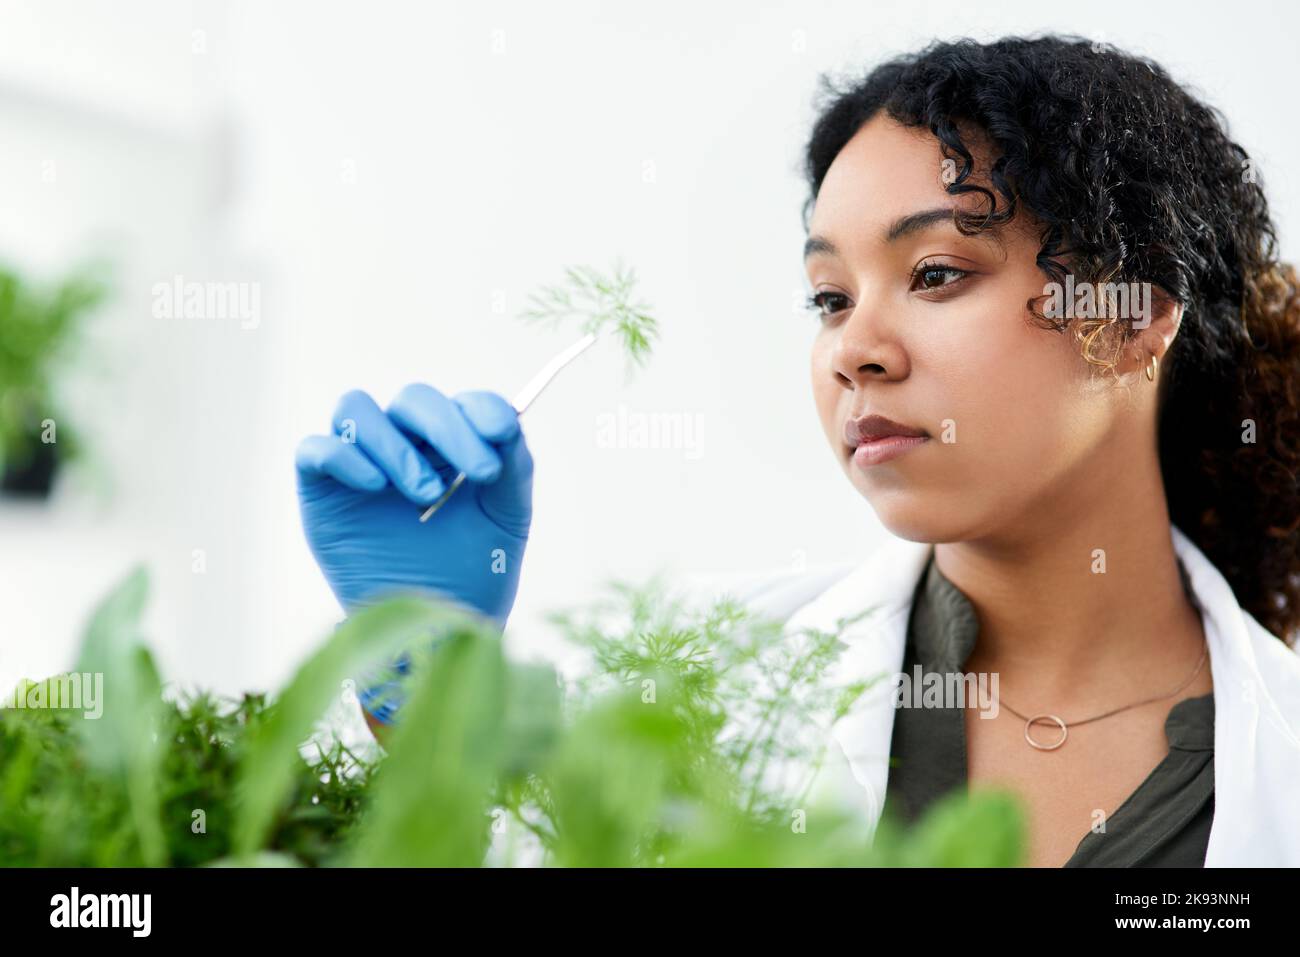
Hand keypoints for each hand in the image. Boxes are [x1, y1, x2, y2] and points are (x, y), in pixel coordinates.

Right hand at [296, 385, 532, 723]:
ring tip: (426, 495)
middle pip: (413, 400)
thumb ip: (513, 467)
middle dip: (449, 428)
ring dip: (396, 445)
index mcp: (448, 450)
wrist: (434, 635)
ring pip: (356, 409)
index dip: (481, 408)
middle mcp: (401, 449)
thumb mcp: (505, 519)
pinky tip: (377, 490)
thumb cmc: (471, 578)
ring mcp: (357, 468)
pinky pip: (315, 449)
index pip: (460, 404)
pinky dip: (345, 457)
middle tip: (480, 472)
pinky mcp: (322, 494)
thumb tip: (508, 419)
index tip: (502, 433)